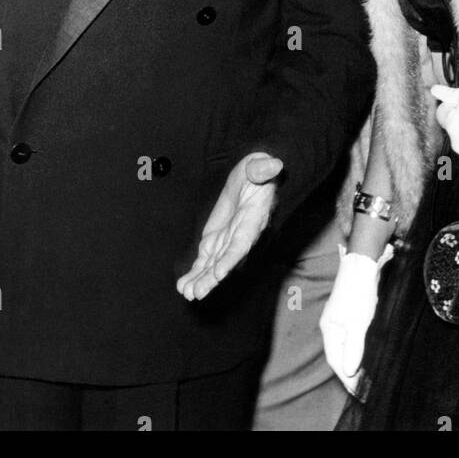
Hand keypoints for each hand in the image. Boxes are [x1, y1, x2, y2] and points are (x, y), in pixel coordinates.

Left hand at [177, 153, 282, 300]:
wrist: (251, 177)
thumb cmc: (256, 171)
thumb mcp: (259, 167)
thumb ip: (263, 169)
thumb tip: (275, 164)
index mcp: (251, 220)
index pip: (242, 242)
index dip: (231, 258)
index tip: (220, 272)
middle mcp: (240, 236)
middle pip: (225, 260)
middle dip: (212, 278)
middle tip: (197, 293)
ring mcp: (226, 240)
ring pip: (213, 264)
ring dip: (201, 279)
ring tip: (187, 293)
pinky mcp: (215, 240)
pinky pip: (205, 260)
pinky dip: (195, 272)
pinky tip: (183, 286)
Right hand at [319, 243, 392, 393]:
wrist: (364, 265)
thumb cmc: (358, 293)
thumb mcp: (357, 323)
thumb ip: (353, 348)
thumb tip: (348, 372)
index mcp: (329, 328)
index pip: (335, 360)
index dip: (346, 378)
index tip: (358, 393)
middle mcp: (333, 326)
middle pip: (339, 355)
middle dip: (350, 373)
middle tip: (365, 390)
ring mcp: (342, 320)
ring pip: (347, 347)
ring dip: (356, 362)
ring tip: (368, 378)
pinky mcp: (352, 315)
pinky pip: (354, 338)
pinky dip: (360, 350)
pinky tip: (369, 355)